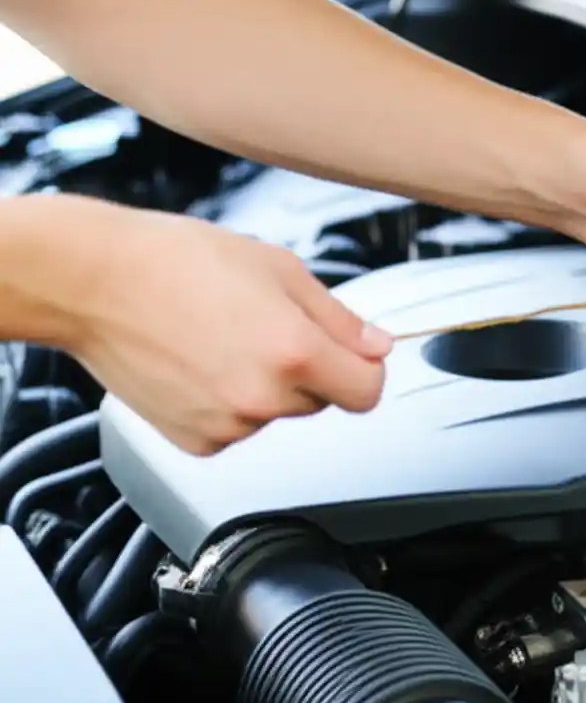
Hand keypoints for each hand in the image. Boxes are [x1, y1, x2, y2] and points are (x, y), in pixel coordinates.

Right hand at [61, 201, 391, 455]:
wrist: (91, 281)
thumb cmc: (175, 261)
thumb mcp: (277, 268)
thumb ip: (339, 317)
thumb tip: (379, 346)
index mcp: (294, 351)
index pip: (369, 392)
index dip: (365, 369)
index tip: (351, 353)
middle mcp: (263, 397)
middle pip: (323, 399)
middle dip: (309, 368)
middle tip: (263, 325)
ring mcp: (228, 425)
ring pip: (279, 412)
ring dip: (267, 384)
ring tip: (222, 337)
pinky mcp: (196, 442)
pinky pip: (239, 427)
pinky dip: (229, 402)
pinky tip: (198, 362)